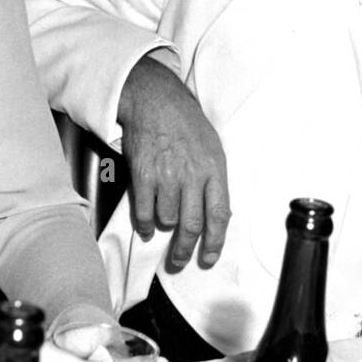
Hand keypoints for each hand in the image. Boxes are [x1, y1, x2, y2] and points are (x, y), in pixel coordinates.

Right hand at [117, 56, 230, 271]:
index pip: (219, 215)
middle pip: (192, 225)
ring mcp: (166, 175)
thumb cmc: (187, 124)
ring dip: (165, 226)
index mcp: (214, 169)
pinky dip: (144, 224)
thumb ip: (216, 182)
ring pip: (167, 219)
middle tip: (181, 261)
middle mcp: (191, 174)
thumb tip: (218, 217)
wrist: (156, 100)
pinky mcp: (142, 174)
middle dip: (186, 250)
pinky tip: (146, 226)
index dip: (215, 242)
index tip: (209, 258)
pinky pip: (144, 212)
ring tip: (164, 221)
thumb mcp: (213, 148)